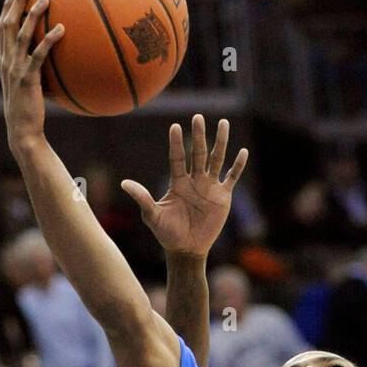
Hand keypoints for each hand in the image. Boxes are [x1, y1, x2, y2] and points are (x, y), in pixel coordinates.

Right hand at [0, 0, 64, 149]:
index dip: (7, 7)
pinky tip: (61, 29)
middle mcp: (6, 61)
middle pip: (8, 23)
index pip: (2, 27)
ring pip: (22, 34)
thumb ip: (34, 71)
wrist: (22, 132)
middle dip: (17, 1)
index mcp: (4, 60)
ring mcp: (16, 69)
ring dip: (33, 14)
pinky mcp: (28, 79)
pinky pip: (39, 55)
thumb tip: (52, 62)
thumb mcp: (29, 87)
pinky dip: (49, 40)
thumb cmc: (29, 112)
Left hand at [121, 115, 247, 256]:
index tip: (175, 127)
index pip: (177, 158)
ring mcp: (210, 187)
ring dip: (220, 142)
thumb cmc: (167, 234)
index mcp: (178, 182)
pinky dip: (238, 166)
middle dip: (199, 136)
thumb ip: (142, 198)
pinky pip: (232, 178)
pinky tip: (243, 152)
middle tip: (198, 117)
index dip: (176, 144)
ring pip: (217, 159)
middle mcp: (194, 180)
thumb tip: (124, 183)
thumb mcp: (152, 216)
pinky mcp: (223, 197)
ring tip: (224, 122)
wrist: (186, 249)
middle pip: (198, 153)